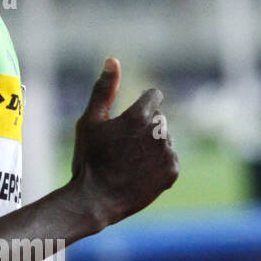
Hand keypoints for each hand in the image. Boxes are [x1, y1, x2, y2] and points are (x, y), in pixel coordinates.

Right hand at [70, 56, 178, 228]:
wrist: (94, 201)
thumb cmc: (88, 159)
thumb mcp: (89, 121)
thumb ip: (104, 89)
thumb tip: (112, 59)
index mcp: (138, 116)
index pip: (154, 96)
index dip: (140, 106)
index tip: (128, 122)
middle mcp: (158, 132)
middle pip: (159, 119)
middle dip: (145, 127)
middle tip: (123, 147)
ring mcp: (167, 154)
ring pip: (165, 139)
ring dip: (152, 145)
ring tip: (130, 162)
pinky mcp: (172, 172)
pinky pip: (170, 158)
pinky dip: (158, 164)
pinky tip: (139, 173)